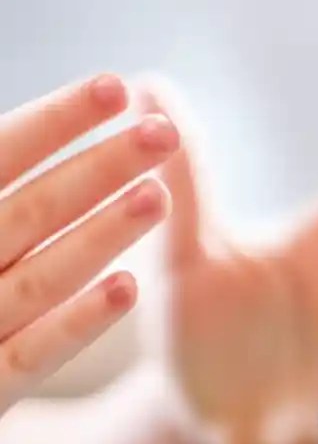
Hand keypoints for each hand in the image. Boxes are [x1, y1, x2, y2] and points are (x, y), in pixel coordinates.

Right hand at [0, 75, 176, 415]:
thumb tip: (41, 123)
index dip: (54, 121)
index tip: (115, 86)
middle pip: (29, 211)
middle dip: (98, 168)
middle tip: (163, 133)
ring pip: (37, 279)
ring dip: (99, 236)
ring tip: (159, 197)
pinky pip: (29, 357)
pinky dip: (75, 322)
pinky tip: (128, 288)